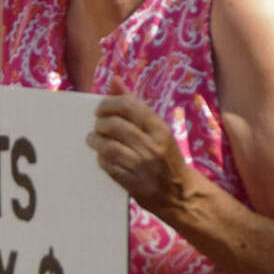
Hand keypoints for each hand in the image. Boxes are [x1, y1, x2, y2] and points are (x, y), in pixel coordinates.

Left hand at [87, 80, 197, 217]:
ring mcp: (143, 166)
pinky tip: (102, 157)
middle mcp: (153, 145)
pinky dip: (101, 159)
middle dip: (99, 124)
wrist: (180, 193)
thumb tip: (114, 80)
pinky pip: (109, 166)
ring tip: (93, 140)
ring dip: (96, 142)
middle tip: (97, 126)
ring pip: (108, 146)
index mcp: (160, 128)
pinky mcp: (134, 183)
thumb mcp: (157, 129)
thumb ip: (134, 104)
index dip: (108, 104)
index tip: (99, 109)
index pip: (128, 106)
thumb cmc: (165, 155)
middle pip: (115, 126)